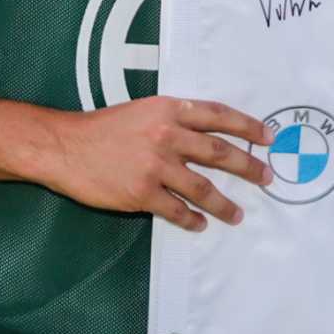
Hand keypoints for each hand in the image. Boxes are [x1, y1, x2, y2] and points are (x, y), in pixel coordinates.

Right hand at [31, 95, 274, 231]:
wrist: (66, 147)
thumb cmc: (104, 127)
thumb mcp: (143, 110)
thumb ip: (174, 118)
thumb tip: (206, 132)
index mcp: (169, 110)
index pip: (218, 116)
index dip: (246, 126)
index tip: (267, 137)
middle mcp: (167, 135)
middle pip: (219, 152)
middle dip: (248, 166)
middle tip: (267, 177)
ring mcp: (155, 166)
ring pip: (202, 187)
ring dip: (224, 203)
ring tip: (238, 215)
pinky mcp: (142, 193)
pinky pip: (176, 210)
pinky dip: (191, 219)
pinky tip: (200, 224)